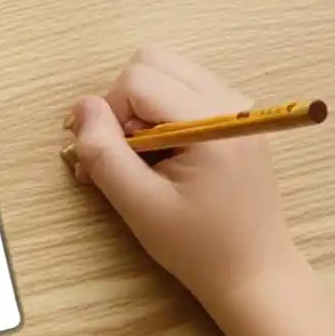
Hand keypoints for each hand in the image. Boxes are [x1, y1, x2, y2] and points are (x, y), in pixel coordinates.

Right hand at [65, 47, 300, 303]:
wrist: (254, 274)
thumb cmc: (199, 247)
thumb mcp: (139, 206)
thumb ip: (104, 152)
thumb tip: (81, 107)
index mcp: (213, 122)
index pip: (137, 79)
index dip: (109, 112)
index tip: (109, 158)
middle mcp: (231, 102)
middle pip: (152, 61)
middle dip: (124, 102)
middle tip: (124, 153)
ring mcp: (238, 107)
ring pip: (167, 71)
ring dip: (141, 107)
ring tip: (140, 157)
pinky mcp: (236, 117)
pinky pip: (184, 89)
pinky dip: (160, 112)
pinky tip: (161, 154)